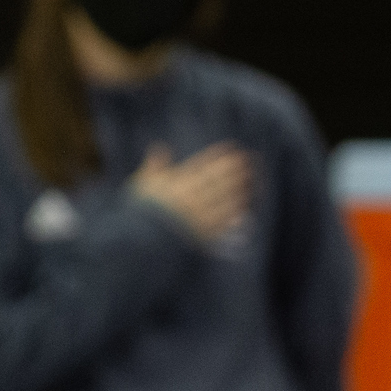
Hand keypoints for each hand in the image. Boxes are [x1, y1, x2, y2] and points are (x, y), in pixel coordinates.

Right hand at [130, 142, 250, 243]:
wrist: (139, 244)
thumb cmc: (138, 213)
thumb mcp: (142, 185)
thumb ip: (154, 165)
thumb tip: (159, 146)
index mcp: (177, 185)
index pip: (203, 165)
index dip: (219, 156)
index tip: (231, 148)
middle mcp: (193, 198)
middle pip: (219, 179)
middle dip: (235, 168)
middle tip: (248, 159)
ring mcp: (201, 216)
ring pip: (226, 198)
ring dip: (241, 186)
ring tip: (251, 179)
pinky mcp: (205, 235)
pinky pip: (226, 219)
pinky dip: (237, 210)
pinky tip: (244, 205)